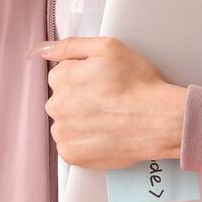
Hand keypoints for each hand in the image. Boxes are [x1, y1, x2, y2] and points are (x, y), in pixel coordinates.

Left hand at [36, 36, 187, 168]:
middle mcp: (56, 106)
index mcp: (61, 77)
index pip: (61, 74)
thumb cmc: (138, 85)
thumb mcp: (108, 48)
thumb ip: (71, 45)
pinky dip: (84, 142)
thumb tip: (42, 49)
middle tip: (107, 100)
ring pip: (65, 124)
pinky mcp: (72, 155)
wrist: (158, 120)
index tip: (101, 82)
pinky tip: (104, 134)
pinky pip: (71, 146)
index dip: (83, 76)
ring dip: (80, 122)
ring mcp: (63, 133)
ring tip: (108, 119)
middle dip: (80, 99)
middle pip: (61, 100)